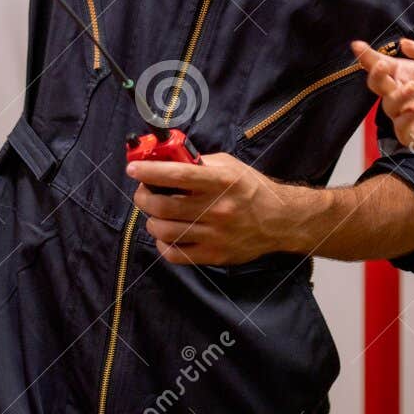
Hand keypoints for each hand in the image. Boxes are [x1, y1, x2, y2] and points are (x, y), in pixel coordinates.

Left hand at [127, 152, 299, 265]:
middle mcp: (217, 208)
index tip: (133, 169)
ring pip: (164, 231)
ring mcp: (215, 235)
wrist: (279, 220)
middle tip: (143, 191)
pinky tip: (167, 233)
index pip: (177, 174)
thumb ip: (199, 163)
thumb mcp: (229, 166)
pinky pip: (174, 254)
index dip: (150, 171)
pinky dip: (163, 243)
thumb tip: (166, 158)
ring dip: (151, 220)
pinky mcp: (213, 255)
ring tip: (156, 213)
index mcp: (222, 181)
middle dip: (144, 197)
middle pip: (163, 206)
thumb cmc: (251, 189)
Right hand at [352, 37, 413, 152]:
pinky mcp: (412, 133)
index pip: (382, 64)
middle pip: (377, 84)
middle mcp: (402, 92)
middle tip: (383, 67)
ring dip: (397, 96)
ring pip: (388, 105)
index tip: (357, 46)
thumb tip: (404, 43)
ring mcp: (405, 113)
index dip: (367, 56)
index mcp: (407, 74)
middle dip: (376, 75)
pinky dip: (406, 115)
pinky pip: (400, 126)